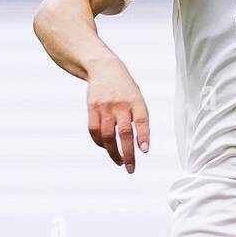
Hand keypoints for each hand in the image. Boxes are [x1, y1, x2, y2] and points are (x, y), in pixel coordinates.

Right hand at [86, 57, 149, 172]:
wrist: (103, 68)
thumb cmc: (124, 88)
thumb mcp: (137, 97)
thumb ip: (139, 117)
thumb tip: (140, 145)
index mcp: (136, 101)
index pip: (142, 121)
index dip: (143, 136)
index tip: (144, 150)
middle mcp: (121, 105)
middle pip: (124, 133)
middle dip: (128, 153)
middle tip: (130, 168)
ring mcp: (105, 107)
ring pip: (107, 136)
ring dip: (113, 152)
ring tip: (120, 162)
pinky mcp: (92, 108)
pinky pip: (94, 131)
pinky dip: (100, 143)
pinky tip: (106, 148)